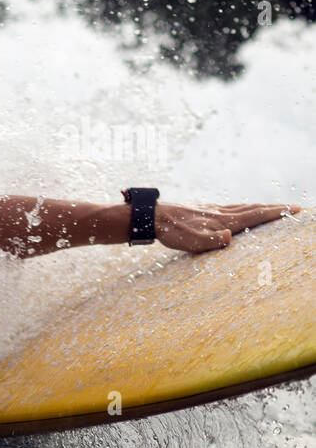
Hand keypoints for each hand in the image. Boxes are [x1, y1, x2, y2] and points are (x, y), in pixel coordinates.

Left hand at [156, 202, 300, 252]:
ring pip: (243, 206)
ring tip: (274, 208)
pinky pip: (232, 207)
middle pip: (254, 208)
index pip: (255, 215)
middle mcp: (221, 212)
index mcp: (223, 220)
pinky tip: (241, 210)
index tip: (294, 209)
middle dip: (274, 208)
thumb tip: (229, 236)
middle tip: (293, 207)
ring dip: (261, 207)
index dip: (275, 212)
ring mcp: (213, 209)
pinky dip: (245, 207)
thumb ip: (211, 241)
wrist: (153, 217)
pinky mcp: (205, 210)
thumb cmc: (172, 232)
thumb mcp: (190, 242)